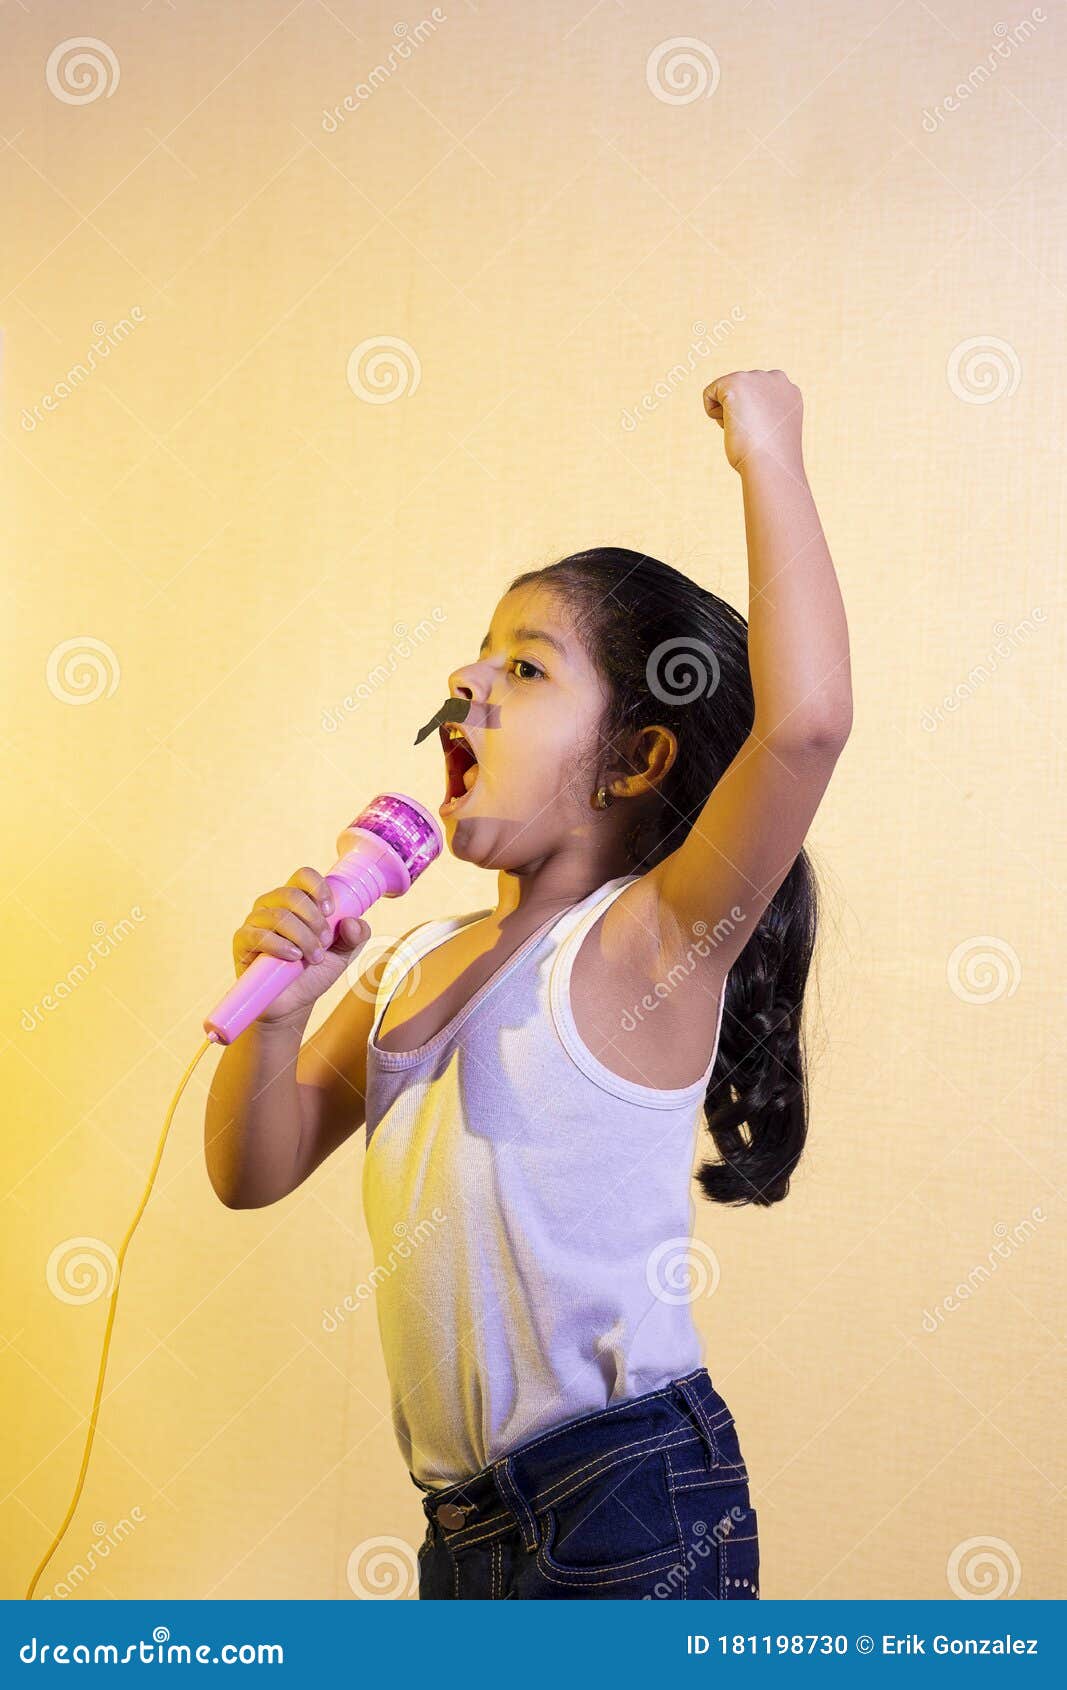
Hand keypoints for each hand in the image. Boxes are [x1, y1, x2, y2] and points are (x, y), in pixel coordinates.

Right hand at [232, 866, 371, 1029]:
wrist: (292, 1002)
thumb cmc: (315, 972)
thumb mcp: (343, 954)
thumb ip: (356, 936)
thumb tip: (353, 922)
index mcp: (298, 900)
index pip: (303, 876)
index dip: (318, 888)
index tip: (331, 911)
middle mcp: (274, 905)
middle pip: (291, 894)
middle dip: (314, 919)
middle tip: (326, 942)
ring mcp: (256, 921)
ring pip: (278, 916)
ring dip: (302, 937)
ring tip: (314, 957)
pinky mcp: (242, 941)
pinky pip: (258, 935)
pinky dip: (280, 945)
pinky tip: (293, 957)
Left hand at [702, 369, 803, 474]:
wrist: (771, 465)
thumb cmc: (769, 461)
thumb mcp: (771, 434)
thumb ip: (761, 416)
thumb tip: (742, 414)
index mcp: (789, 392)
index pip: (756, 399)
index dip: (753, 421)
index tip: (764, 435)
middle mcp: (777, 379)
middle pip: (740, 395)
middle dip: (740, 415)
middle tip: (754, 435)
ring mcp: (757, 377)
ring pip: (725, 394)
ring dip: (729, 415)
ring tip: (745, 430)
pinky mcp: (736, 382)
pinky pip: (709, 394)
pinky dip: (713, 412)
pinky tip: (731, 423)